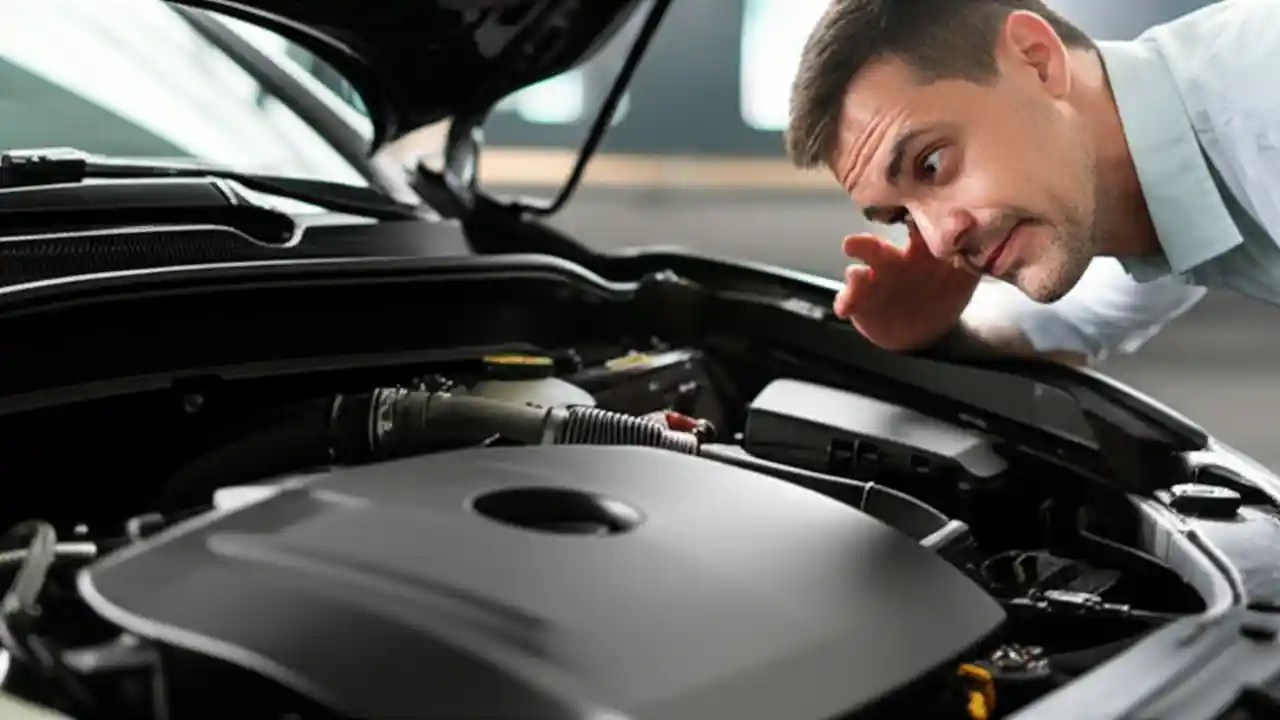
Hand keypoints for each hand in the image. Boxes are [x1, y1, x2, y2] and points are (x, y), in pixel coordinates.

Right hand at [833, 226, 979, 351]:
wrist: (925, 328)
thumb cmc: (942, 293)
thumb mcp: (963, 277)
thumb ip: (972, 259)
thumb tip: (994, 238)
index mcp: (917, 251)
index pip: (914, 230)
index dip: (913, 222)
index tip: (913, 214)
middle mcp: (890, 261)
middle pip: (876, 248)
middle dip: (864, 244)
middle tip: (853, 243)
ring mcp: (872, 281)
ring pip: (858, 274)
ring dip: (855, 275)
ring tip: (856, 277)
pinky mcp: (859, 302)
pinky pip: (848, 301)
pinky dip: (845, 303)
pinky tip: (845, 308)